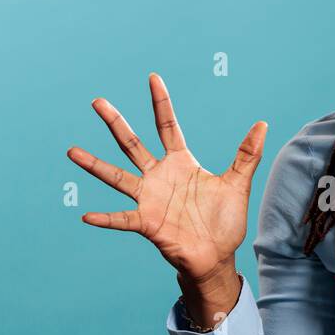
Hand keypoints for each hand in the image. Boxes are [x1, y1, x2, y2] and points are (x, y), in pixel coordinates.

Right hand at [66, 72, 267, 287]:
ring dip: (95, 165)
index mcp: (180, 163)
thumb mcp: (237, 184)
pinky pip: (122, 219)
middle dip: (116, 123)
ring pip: (118, 177)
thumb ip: (247, 155)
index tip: (153, 78)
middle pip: (133, 144)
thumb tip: (263, 124)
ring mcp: (150, 199)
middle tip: (97, 101)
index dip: (161, 102)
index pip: (167, 126)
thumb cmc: (224, 221)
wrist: (216, 256)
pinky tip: (87, 215)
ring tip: (72, 151)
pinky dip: (105, 218)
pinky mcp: (147, 223)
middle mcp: (159, 177)